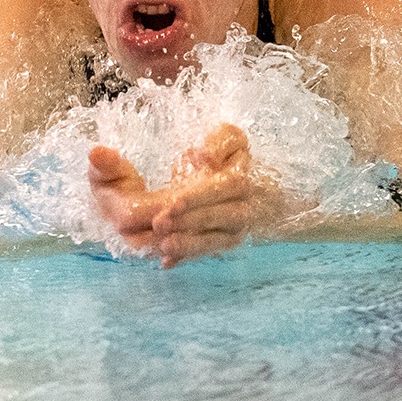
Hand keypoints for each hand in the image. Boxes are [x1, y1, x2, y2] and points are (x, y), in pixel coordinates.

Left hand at [89, 123, 306, 267]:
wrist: (231, 176)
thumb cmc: (223, 153)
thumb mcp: (226, 137)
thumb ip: (218, 143)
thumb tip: (205, 158)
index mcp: (240, 177)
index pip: (225, 187)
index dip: (200, 196)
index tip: (173, 202)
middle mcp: (242, 205)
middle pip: (219, 216)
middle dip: (189, 221)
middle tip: (159, 224)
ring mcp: (234, 228)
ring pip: (216, 240)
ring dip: (190, 244)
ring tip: (165, 246)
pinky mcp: (223, 242)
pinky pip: (206, 253)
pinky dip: (187, 258)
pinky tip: (167, 262)